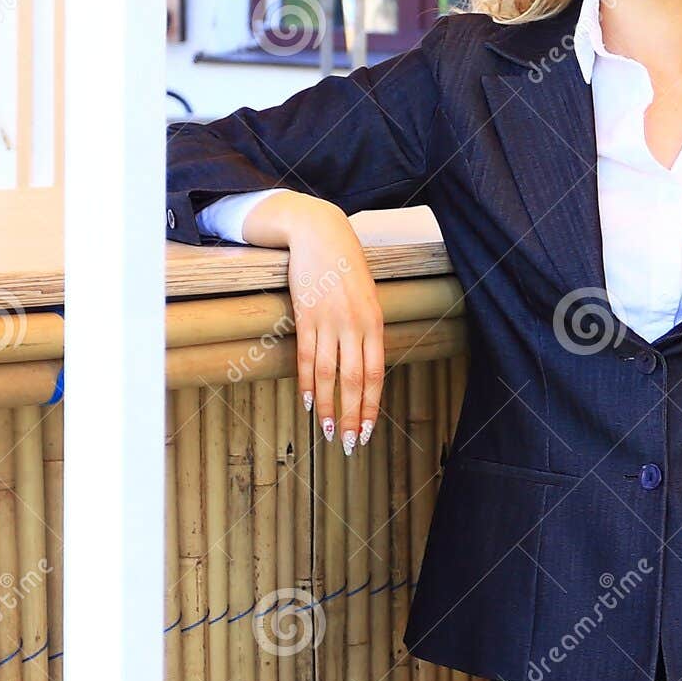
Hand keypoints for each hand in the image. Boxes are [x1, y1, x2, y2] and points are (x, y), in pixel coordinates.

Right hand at [248, 193, 385, 453]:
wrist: (322, 235)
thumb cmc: (347, 269)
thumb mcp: (367, 299)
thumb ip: (367, 332)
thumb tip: (365, 368)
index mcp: (375, 323)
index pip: (375, 374)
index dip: (371, 406)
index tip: (367, 431)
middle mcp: (355, 325)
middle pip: (354, 381)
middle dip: (352, 416)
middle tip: (349, 445)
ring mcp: (330, 321)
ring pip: (329, 374)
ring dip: (327, 407)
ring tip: (326, 432)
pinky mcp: (306, 315)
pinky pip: (307, 356)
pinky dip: (308, 382)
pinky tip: (308, 403)